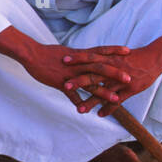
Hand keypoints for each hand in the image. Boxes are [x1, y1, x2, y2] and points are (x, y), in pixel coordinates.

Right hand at [18, 42, 134, 115]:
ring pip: (89, 83)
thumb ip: (79, 57)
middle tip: (129, 79)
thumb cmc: (48, 53)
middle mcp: (78, 64)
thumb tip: (88, 58)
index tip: (129, 51)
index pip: (101, 51)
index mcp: (80, 56)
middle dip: (115, 73)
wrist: (32, 54)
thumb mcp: (67, 53)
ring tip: (115, 100)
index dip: (114, 51)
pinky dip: (79, 102)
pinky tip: (85, 111)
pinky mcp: (60, 82)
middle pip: (100, 67)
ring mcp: (70, 74)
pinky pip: (71, 94)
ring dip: (103, 92)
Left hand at [65, 43, 161, 115]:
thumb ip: (103, 57)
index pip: (90, 56)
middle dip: (79, 81)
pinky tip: (100, 115)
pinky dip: (108, 108)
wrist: (155, 57)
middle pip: (93, 75)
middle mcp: (113, 69)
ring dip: (91, 101)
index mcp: (109, 58)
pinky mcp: (130, 89)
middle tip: (65, 86)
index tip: (63, 60)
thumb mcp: (117, 54)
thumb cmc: (134, 56)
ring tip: (79, 110)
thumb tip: (89, 58)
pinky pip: (117, 101)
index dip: (77, 58)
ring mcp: (121, 80)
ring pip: (104, 92)